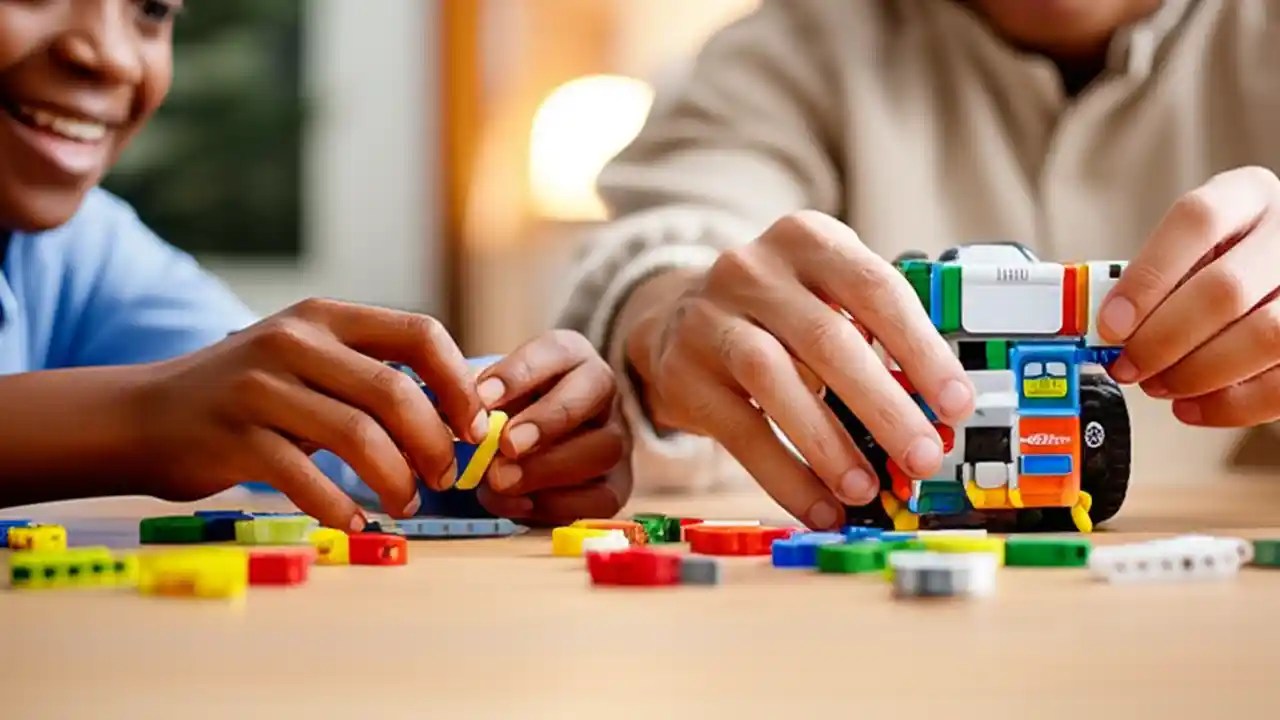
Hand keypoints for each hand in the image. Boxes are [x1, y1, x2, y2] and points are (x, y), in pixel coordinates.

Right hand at [134, 298, 486, 530]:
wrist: (142, 415)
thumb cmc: (248, 395)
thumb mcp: (308, 361)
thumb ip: (371, 375)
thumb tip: (460, 412)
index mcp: (325, 316)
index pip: (420, 332)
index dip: (458, 383)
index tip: (473, 427)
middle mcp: (294, 341)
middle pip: (395, 392)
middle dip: (433, 443)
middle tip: (444, 477)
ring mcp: (259, 387)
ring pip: (358, 437)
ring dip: (397, 480)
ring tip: (407, 503)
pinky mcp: (233, 438)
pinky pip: (306, 479)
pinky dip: (342, 509)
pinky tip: (356, 523)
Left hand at [471, 330, 628, 525]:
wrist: (542, 444)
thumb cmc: (510, 410)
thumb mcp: (493, 392)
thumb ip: (475, 400)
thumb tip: (448, 416)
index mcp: (571, 356)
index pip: (555, 351)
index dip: (519, 373)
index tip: (482, 398)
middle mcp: (602, 391)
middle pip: (594, 393)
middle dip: (547, 420)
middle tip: (506, 445)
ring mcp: (617, 437)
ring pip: (604, 447)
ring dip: (549, 468)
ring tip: (502, 481)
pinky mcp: (618, 484)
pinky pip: (602, 498)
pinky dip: (557, 504)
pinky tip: (519, 503)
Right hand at [619, 211, 974, 529]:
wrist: (674, 317)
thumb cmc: (777, 314)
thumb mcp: (824, 296)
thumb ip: (874, 335)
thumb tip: (936, 413)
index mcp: (807, 240)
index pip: (874, 288)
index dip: (921, 349)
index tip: (956, 403)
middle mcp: (753, 269)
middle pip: (827, 339)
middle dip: (883, 406)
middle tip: (922, 456)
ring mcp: (709, 318)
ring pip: (774, 381)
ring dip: (829, 445)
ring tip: (866, 489)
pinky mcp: (683, 373)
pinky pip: (741, 432)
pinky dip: (786, 477)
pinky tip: (820, 506)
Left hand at [1098, 166, 1279, 426]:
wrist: (1274, 276)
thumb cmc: (1219, 261)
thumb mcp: (1189, 249)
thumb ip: (1155, 279)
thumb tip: (1107, 328)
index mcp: (1247, 195)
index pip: (1196, 222)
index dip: (1146, 279)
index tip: (1111, 325)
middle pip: (1225, 290)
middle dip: (1163, 339)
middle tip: (1128, 365)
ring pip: (1265, 336)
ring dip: (1197, 373)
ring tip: (1158, 385)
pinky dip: (1231, 405)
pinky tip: (1190, 408)